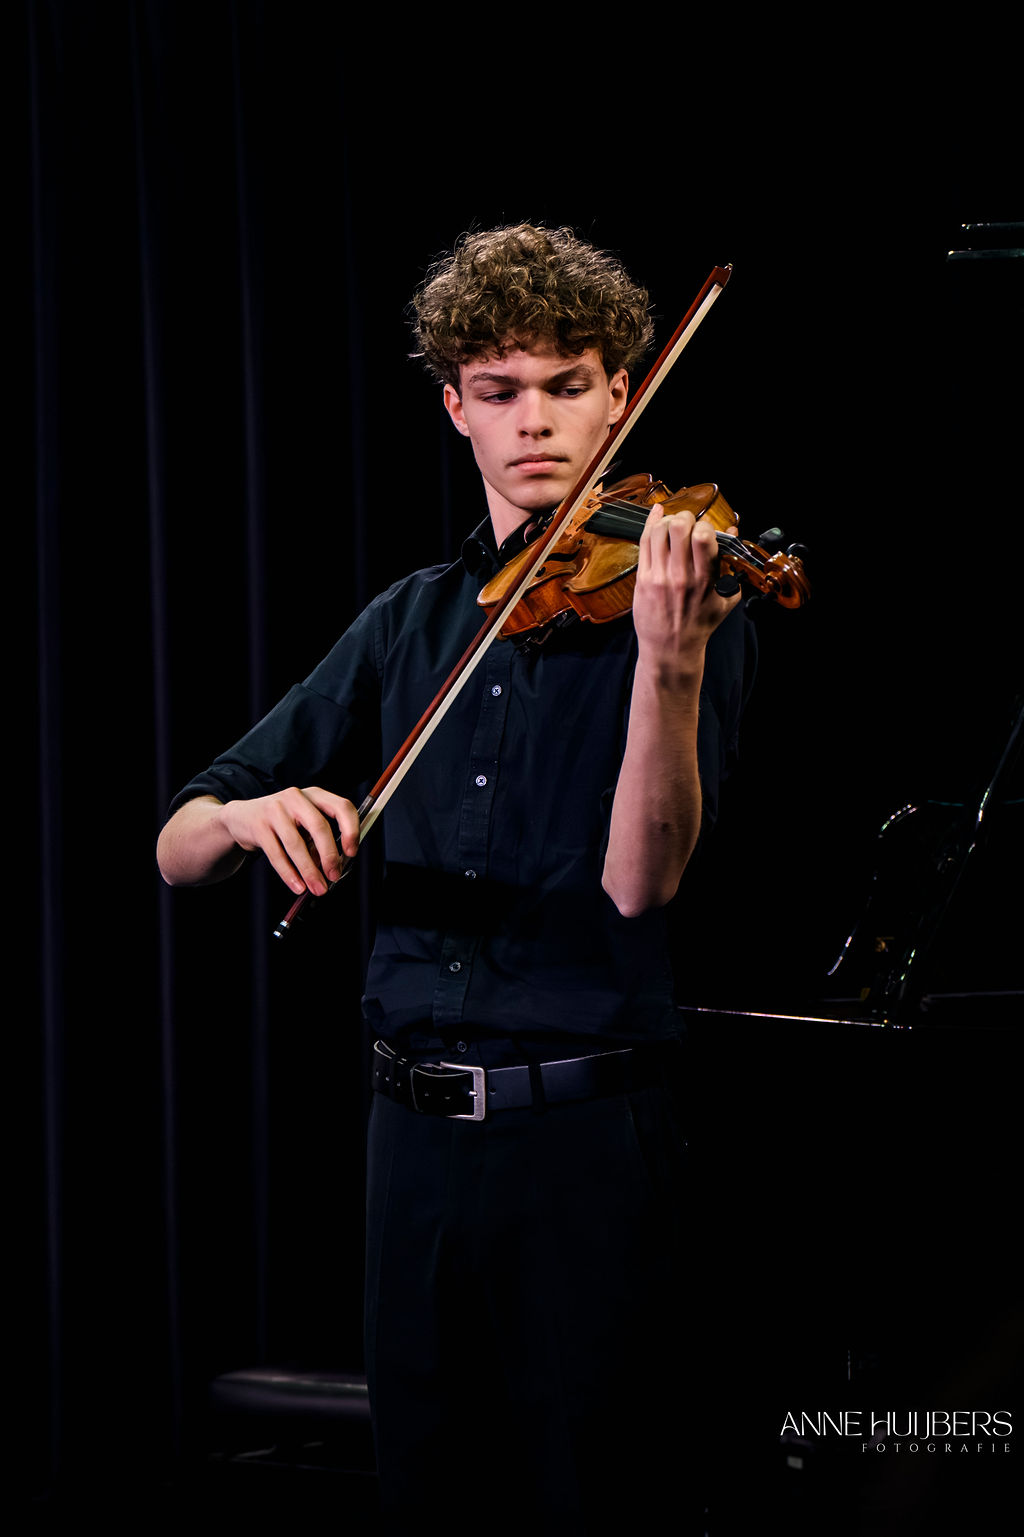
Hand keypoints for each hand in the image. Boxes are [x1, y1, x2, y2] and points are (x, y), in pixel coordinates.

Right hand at [220, 785, 359, 896]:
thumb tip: (335, 866)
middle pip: (319, 826)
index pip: (341, 807)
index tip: (352, 853)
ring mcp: (275, 810)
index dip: (351, 830)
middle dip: (329, 856)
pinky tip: (298, 886)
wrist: (242, 818)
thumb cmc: (283, 822)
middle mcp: (296, 798)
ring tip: (318, 888)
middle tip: (334, 876)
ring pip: (296, 844)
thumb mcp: (305, 821)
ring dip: (309, 871)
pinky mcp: (259, 826)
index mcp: (315, 795)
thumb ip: (321, 838)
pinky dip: (289, 874)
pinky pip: (276, 854)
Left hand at [632, 503, 740, 674]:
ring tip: (672, 526)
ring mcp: (659, 577)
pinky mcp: (643, 579)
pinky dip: (650, 524)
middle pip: (679, 528)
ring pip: (659, 531)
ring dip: (667, 521)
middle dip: (685, 518)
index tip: (705, 531)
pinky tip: (657, 515)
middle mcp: (681, 576)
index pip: (703, 537)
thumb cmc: (700, 624)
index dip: (705, 526)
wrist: (671, 649)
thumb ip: (732, 565)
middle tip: (687, 524)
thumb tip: (732, 531)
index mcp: (705, 580)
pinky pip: (644, 542)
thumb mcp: (726, 598)